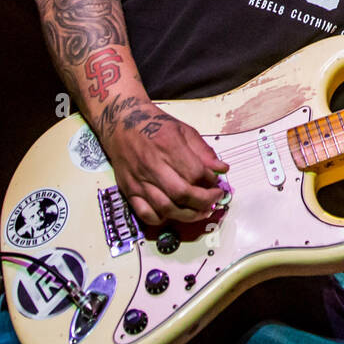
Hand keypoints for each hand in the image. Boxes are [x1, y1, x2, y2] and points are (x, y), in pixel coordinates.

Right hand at [100, 100, 227, 226]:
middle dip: (204, 201)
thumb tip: (222, 169)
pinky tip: (175, 214)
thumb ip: (203, 150)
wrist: (120, 124)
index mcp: (168, 145)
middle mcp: (152, 165)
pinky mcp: (128, 191)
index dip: (210, 181)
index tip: (215, 181)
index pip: (195, 172)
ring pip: (165, 208)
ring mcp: (138, 180)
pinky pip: (145, 214)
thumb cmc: (155, 125)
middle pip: (182, 193)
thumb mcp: (184, 130)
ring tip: (201, 212)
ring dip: (188, 215)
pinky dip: (162, 219)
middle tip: (214, 200)